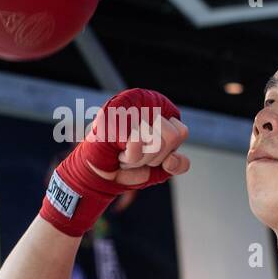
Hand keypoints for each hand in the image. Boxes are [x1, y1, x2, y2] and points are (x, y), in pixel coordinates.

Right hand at [40, 88, 187, 235]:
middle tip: (135, 155)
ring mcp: (127, 107)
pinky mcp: (112, 117)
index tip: (150, 154)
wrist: (96, 176)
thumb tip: (172, 159)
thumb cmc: (126, 168)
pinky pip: (136, 142)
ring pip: (156, 141)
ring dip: (139, 159)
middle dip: (153, 157)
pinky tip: (119, 153)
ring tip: (125, 154)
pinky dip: (129, 156)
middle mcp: (144, 103)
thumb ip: (175, 164)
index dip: (168, 151)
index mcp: (158, 113)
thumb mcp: (158, 169)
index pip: (181, 132)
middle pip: (172, 136)